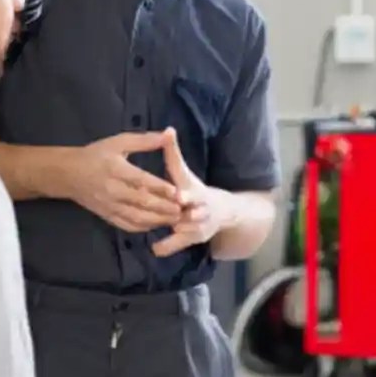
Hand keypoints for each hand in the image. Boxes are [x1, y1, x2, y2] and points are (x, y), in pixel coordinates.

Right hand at [64, 132, 181, 232]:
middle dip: (162, 207)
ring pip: (135, 217)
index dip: (159, 187)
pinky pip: (126, 225)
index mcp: (115, 169)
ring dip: (156, 220)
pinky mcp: (106, 215)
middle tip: (181, 210)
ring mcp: (109, 205)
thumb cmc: (96, 155)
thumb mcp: (118, 142)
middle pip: (140, 201)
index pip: (140, 180)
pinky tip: (155, 225)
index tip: (177, 191)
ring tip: (173, 219)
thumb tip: (167, 135)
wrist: (68, 174)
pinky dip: (142, 227)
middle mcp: (112, 190)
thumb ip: (143, 141)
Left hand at [152, 127, 229, 256]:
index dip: (187, 196)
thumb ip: (174, 154)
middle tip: (175, 218)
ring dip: (175, 232)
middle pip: (191, 216)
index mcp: (197, 193)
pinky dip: (166, 247)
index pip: (193, 194)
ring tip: (157, 230)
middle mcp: (199, 211)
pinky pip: (176, 246)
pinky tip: (155, 247)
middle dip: (184, 217)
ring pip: (185, 232)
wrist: (221, 211)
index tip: (180, 196)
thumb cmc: (194, 189)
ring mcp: (197, 227)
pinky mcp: (192, 240)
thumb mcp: (185, 172)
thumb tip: (168, 129)